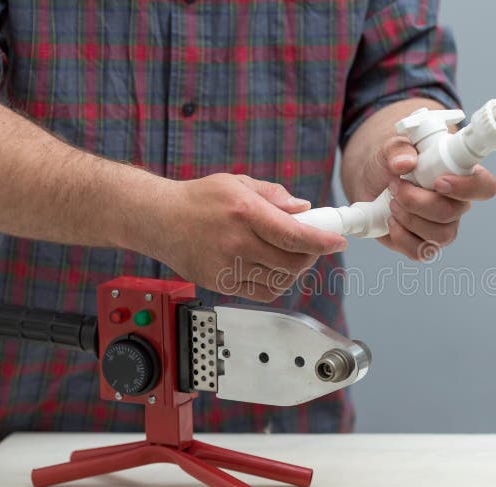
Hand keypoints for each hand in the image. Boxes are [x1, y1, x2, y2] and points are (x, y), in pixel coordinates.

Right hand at [146, 174, 346, 300]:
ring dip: (293, 271)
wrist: (158, 219)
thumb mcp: (238, 183)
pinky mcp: (220, 283)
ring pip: (279, 282)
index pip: (294, 235)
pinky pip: (261, 293)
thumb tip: (303, 208)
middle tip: (311, 247)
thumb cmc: (199, 199)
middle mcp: (237, 242)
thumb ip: (274, 195)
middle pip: (292, 264)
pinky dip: (275, 284)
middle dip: (310, 257)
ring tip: (288, 256)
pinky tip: (271, 269)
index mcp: (245, 213)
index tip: (337, 242)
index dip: (321, 242)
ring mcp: (228, 266)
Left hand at [367, 136, 495, 260]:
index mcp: (460, 175)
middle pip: (452, 212)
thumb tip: (404, 163)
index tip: (439, 183)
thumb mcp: (391, 147)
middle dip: (418, 201)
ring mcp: (443, 227)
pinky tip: (391, 221)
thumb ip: (398, 149)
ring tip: (392, 202)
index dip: (467, 187)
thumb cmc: (390, 162)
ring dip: (409, 218)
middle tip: (395, 186)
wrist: (371, 181)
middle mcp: (456, 204)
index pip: (484, 186)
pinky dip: (401, 237)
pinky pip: (421, 252)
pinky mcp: (424, 244)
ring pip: (439, 235)